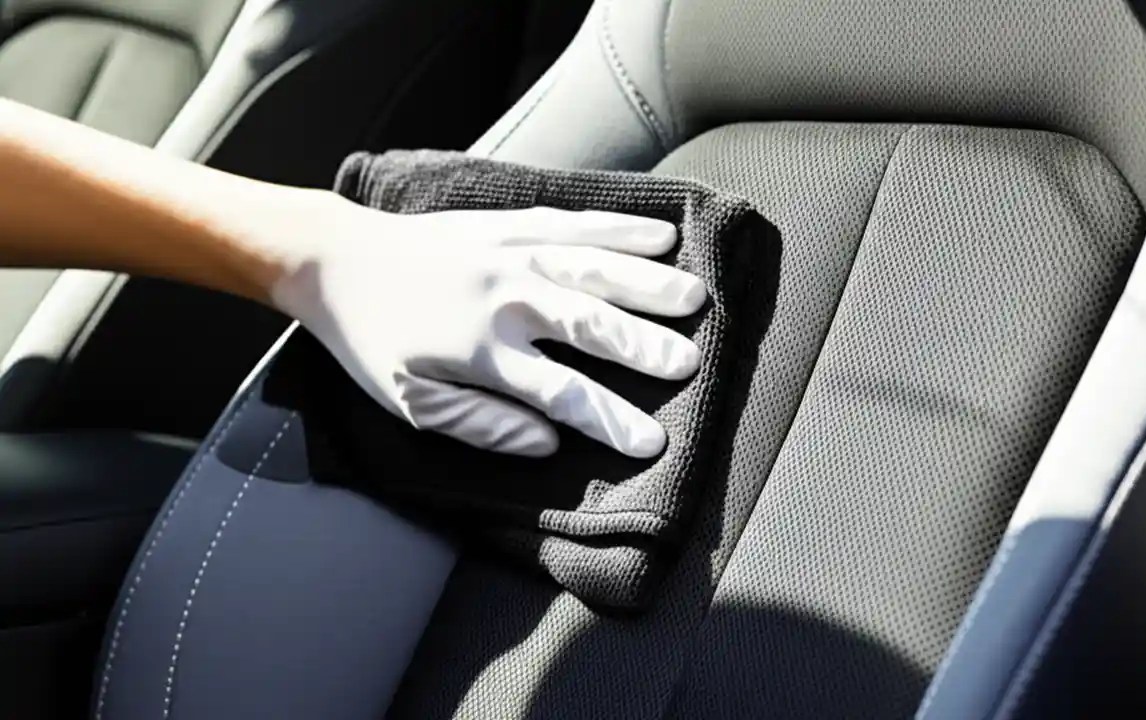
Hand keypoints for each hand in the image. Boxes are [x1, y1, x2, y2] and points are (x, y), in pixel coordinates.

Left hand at [271, 200, 705, 457]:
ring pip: (593, 268)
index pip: (561, 393)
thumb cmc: (373, 340)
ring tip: (696, 296)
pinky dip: (619, 228)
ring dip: (647, 283)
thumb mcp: (412, 402)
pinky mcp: (509, 224)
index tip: (652, 442)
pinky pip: (573, 225)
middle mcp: (506, 300)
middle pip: (589, 324)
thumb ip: (482, 424)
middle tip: (692, 364)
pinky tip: (660, 235)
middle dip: (643, 346)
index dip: (610, 420)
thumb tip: (547, 443)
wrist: (335, 258)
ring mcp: (511, 255)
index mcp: (482, 351)